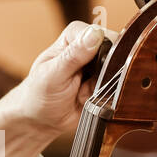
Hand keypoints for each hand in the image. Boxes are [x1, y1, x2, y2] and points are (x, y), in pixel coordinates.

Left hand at [0, 21, 116, 138]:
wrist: (41, 122)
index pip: (98, 34)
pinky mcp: (105, 84)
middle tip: (82, 85)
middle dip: (104, 71)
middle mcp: (88, 48)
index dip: (99, 50)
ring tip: (82, 94)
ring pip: (118, 71)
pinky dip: (107, 97)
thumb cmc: (38, 94)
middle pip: (113, 51)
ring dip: (104, 86)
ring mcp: (98, 67)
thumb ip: (74, 55)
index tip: (87, 67)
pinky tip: (90, 100)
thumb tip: (95, 34)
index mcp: (73, 37)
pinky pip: (117, 88)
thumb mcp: (53, 74)